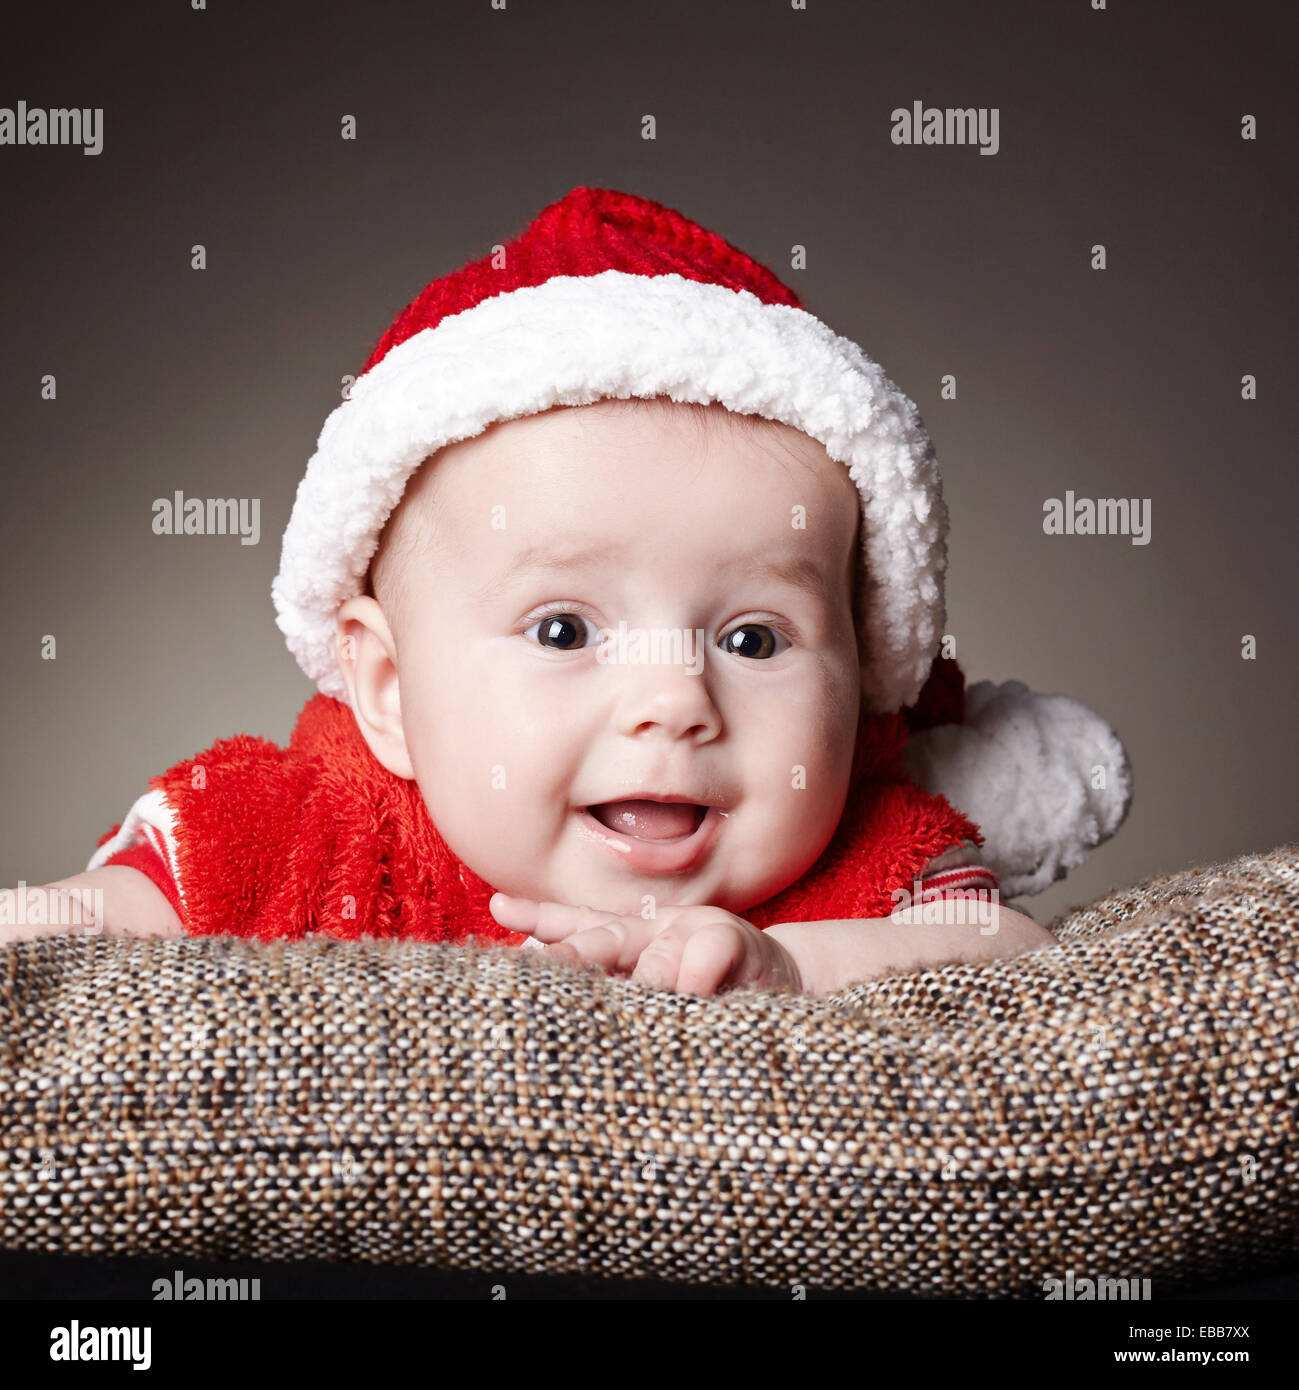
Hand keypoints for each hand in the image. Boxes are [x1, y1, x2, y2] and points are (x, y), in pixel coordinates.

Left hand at [487, 894, 802, 997]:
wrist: (791, 981)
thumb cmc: (716, 993)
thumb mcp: (663, 990)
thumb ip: (621, 988)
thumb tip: (557, 984)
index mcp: (632, 939)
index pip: (579, 924)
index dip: (539, 917)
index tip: (500, 908)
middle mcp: (655, 928)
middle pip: (602, 938)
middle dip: (567, 953)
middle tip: (534, 965)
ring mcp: (692, 930)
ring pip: (654, 958)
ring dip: (640, 984)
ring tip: (624, 1009)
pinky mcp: (732, 943)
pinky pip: (704, 960)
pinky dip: (691, 982)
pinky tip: (686, 998)